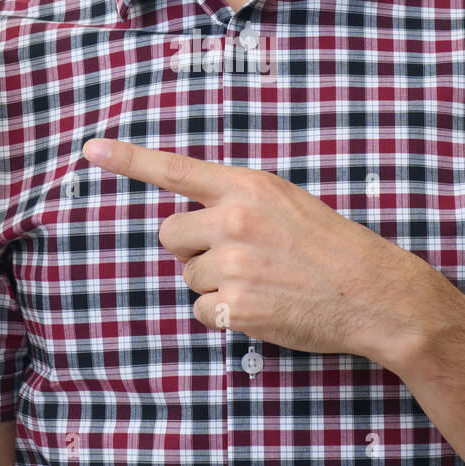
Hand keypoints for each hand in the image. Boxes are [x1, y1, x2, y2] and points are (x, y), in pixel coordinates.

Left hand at [81, 137, 455, 368]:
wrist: (374, 293)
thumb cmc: (333, 248)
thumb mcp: (287, 203)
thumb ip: (238, 202)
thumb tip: (193, 223)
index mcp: (248, 186)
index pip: (176, 169)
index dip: (128, 159)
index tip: (90, 149)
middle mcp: (234, 219)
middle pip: (170, 234)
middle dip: (191, 249)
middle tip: (238, 258)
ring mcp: (233, 264)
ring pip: (187, 277)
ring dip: (214, 285)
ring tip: (263, 283)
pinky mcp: (236, 306)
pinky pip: (201, 312)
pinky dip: (224, 316)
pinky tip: (262, 309)